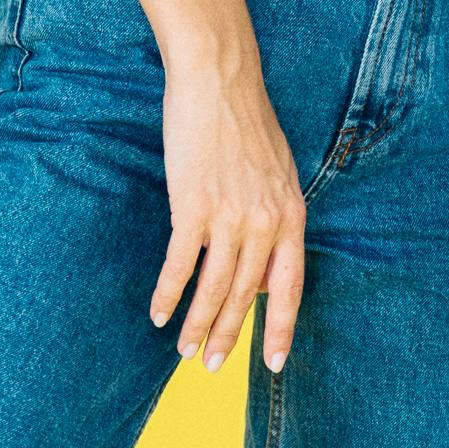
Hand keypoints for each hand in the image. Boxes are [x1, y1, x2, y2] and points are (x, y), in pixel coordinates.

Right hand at [153, 59, 307, 374]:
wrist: (219, 81)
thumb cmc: (246, 124)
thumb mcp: (280, 174)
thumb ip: (277, 221)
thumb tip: (266, 271)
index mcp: (291, 216)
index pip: (290, 287)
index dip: (280, 328)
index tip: (272, 363)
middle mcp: (265, 222)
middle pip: (247, 295)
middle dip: (228, 336)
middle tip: (210, 365)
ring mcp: (229, 216)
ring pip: (214, 288)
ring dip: (197, 324)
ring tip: (184, 351)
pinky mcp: (193, 206)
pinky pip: (180, 264)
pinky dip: (168, 293)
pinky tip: (157, 312)